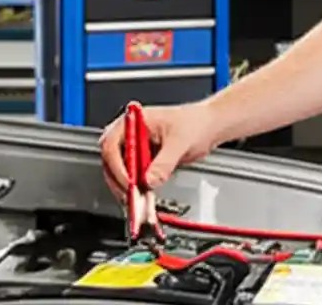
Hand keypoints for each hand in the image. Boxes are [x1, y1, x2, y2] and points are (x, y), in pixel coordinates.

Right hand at [98, 102, 219, 200]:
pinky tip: (144, 197)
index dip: (117, 166)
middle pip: (112, 160)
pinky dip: (137, 188)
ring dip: (127, 187)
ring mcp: (136, 147)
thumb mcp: (180, 142)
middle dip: (120, 180)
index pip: (112, 144)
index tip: (129, 183)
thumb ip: (164, 162)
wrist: (209, 127)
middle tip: (132, 197)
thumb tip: (149, 180)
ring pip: (120, 171)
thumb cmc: (196, 123)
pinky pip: (134, 177)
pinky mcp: (144, 161)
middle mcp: (131, 133)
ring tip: (138, 200)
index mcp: (134, 120)